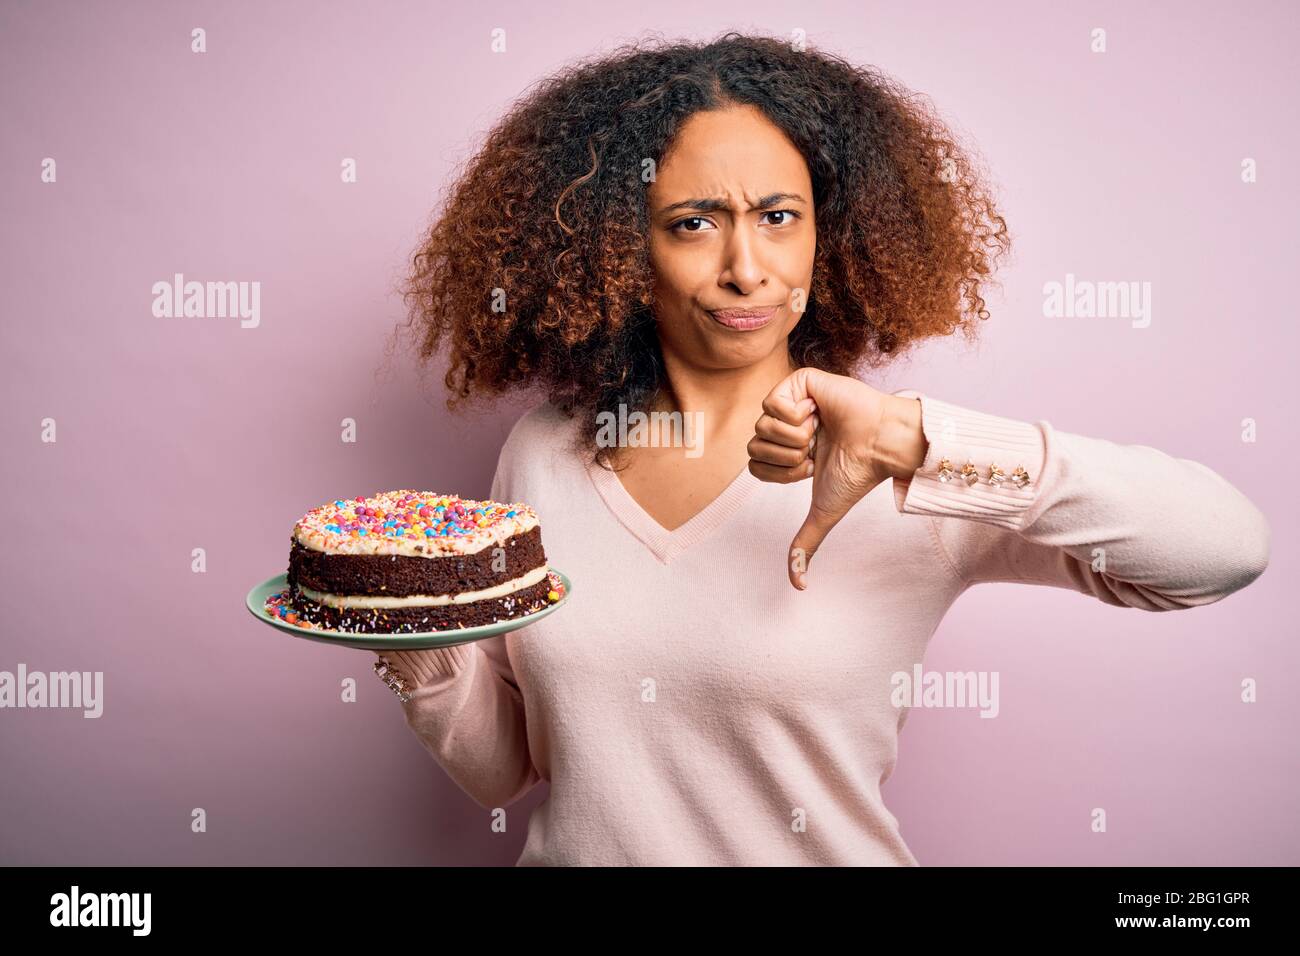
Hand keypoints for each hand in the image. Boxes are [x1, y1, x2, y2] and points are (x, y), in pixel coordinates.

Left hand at [747, 367, 926, 589]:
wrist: (879, 444)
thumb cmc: (857, 474)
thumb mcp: (823, 512)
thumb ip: (806, 544)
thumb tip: (798, 587)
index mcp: (787, 449)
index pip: (754, 465)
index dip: (780, 473)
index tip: (809, 468)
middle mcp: (786, 424)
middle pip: (753, 445)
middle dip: (787, 456)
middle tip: (816, 449)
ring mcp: (791, 401)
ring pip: (761, 425)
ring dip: (795, 437)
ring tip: (820, 431)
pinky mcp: (799, 380)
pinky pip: (772, 402)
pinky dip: (796, 415)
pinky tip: (819, 412)